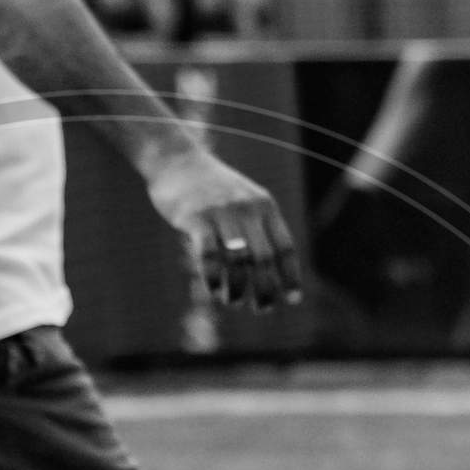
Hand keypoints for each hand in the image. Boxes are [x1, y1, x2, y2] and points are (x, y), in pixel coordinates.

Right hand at [145, 149, 302, 311]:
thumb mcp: (242, 201)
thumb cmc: (211, 188)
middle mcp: (247, 209)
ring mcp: (221, 213)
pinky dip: (214, 278)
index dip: (291, 276)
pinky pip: (209, 255)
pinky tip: (214, 291)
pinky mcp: (196, 218)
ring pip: (238, 260)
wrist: (177, 160)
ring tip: (235, 302)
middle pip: (264, 259)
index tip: (292, 301)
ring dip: (239, 288)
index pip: (285, 247)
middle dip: (266, 289)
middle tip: (263, 309)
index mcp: (264, 206)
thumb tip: (267, 271)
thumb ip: (256, 228)